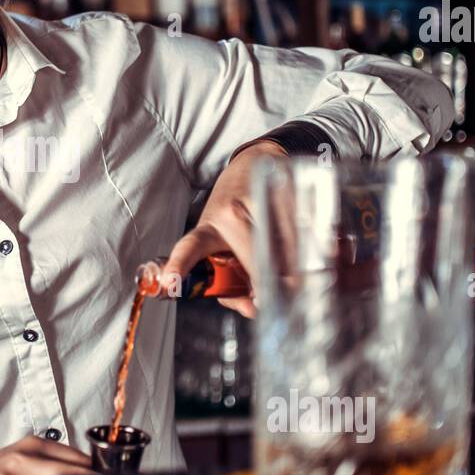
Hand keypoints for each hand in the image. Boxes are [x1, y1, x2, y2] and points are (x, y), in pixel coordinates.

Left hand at [160, 140, 288, 318]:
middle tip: (271, 299)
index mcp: (210, 228)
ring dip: (289, 274)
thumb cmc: (233, 213)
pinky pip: (300, 236)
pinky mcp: (284, 195)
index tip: (170, 282)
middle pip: (253, 261)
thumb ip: (229, 284)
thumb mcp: (220, 242)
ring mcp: (258, 202)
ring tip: (289, 282)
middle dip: (265, 286)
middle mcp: (231, 213)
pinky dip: (304, 256)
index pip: (191, 247)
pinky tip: (305, 262)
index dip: (179, 265)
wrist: (255, 164)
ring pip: (281, 251)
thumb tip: (253, 309)